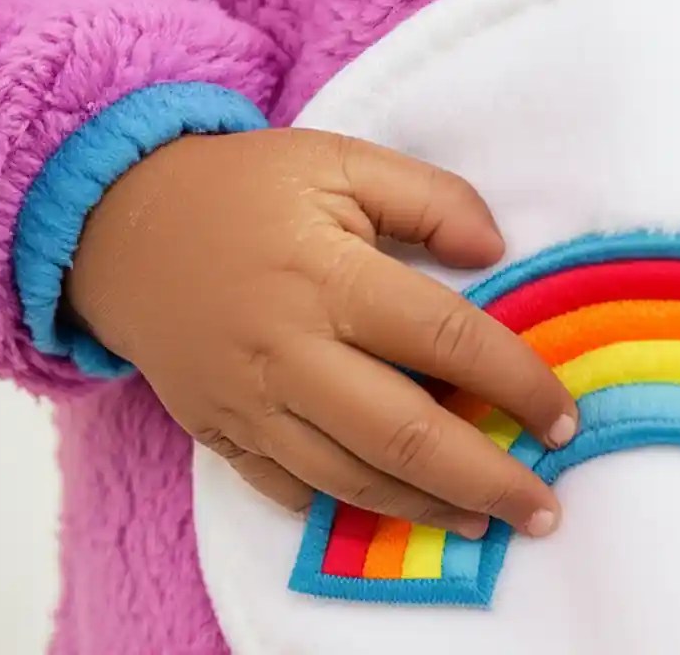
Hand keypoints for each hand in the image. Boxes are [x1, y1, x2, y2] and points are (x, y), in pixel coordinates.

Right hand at [66, 128, 577, 538]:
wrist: (115, 225)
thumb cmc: (243, 188)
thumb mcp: (338, 159)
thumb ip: (428, 198)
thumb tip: (496, 254)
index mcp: (329, 276)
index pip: (449, 340)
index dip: (518, 383)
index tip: (564, 416)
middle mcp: (290, 351)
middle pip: (406, 436)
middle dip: (487, 479)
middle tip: (542, 508)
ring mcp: (249, 402)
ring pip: (352, 479)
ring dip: (428, 509)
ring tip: (486, 519)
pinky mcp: (219, 432)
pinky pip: (290, 489)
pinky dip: (348, 509)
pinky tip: (398, 513)